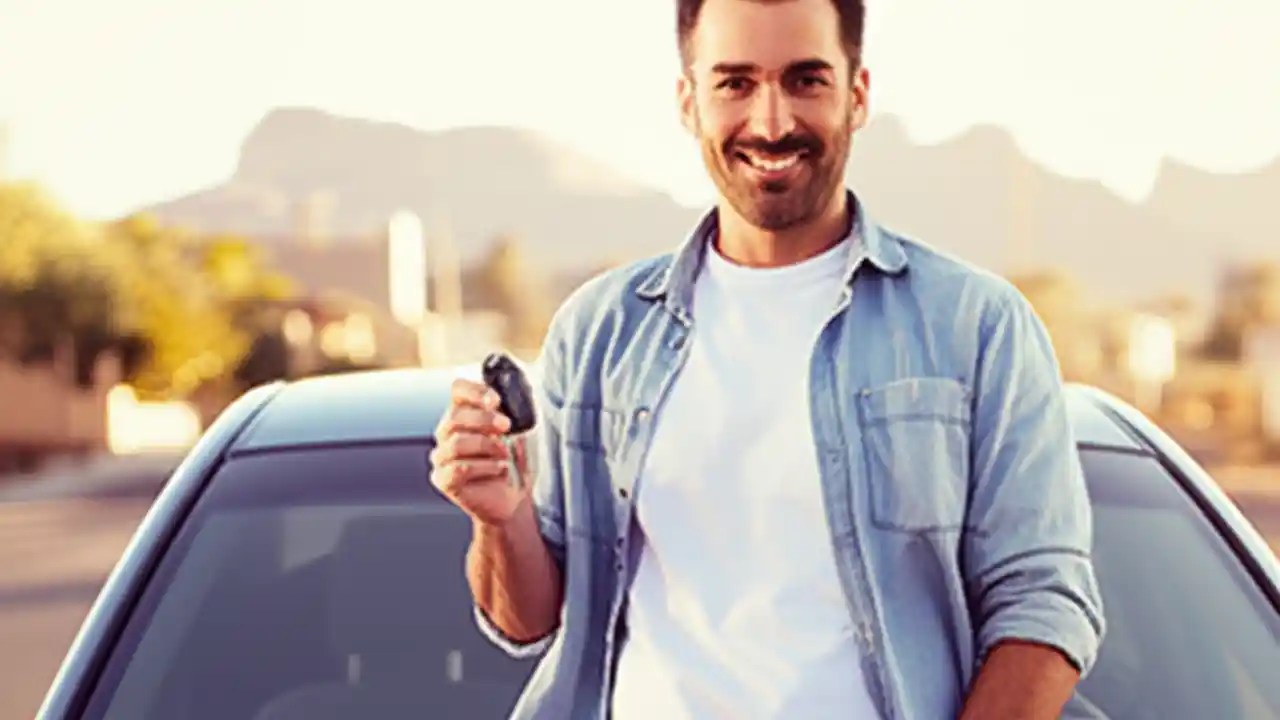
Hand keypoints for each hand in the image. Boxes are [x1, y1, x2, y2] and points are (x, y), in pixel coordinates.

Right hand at [430, 377, 531, 526]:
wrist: (509, 501)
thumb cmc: (510, 466)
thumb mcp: (518, 436)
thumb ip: (513, 417)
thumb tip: (515, 402)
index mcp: (464, 415)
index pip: (458, 391)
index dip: (474, 391)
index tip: (495, 400)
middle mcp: (447, 433)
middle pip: (455, 417)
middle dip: (484, 420)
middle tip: (506, 426)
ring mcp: (442, 457)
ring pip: (456, 443)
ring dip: (486, 446)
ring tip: (504, 454)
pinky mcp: (443, 479)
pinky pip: (458, 469)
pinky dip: (483, 467)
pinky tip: (499, 469)